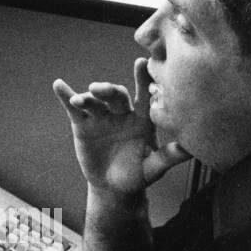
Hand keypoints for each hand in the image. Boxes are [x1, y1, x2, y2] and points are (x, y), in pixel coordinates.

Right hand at [53, 56, 189, 197]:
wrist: (113, 188)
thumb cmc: (138, 175)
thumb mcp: (153, 168)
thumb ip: (169, 156)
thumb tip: (191, 148)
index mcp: (142, 118)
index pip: (144, 94)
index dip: (143, 79)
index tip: (142, 63)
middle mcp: (122, 112)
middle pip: (116, 95)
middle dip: (108, 90)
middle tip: (101, 89)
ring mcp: (102, 117)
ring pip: (95, 101)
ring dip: (87, 97)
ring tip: (80, 100)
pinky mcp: (83, 124)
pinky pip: (74, 108)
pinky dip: (66, 96)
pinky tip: (58, 85)